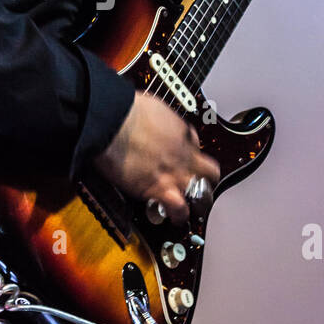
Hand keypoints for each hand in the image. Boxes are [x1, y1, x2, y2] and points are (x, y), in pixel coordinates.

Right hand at [93, 90, 219, 225]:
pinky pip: (179, 209)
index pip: (195, 143)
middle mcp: (183, 153)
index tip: (180, 154)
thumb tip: (149, 116)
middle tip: (197, 184)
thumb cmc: (125, 110)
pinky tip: (175, 219)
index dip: (189, 151)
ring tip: (189, 208)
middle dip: (205, 179)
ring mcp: (175, 172)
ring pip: (200, 193)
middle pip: (209, 171)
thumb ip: (156, 117)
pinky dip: (178, 216)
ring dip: (195, 200)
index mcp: (180, 130)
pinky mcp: (160, 188)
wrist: (114, 122)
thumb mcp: (150, 105)